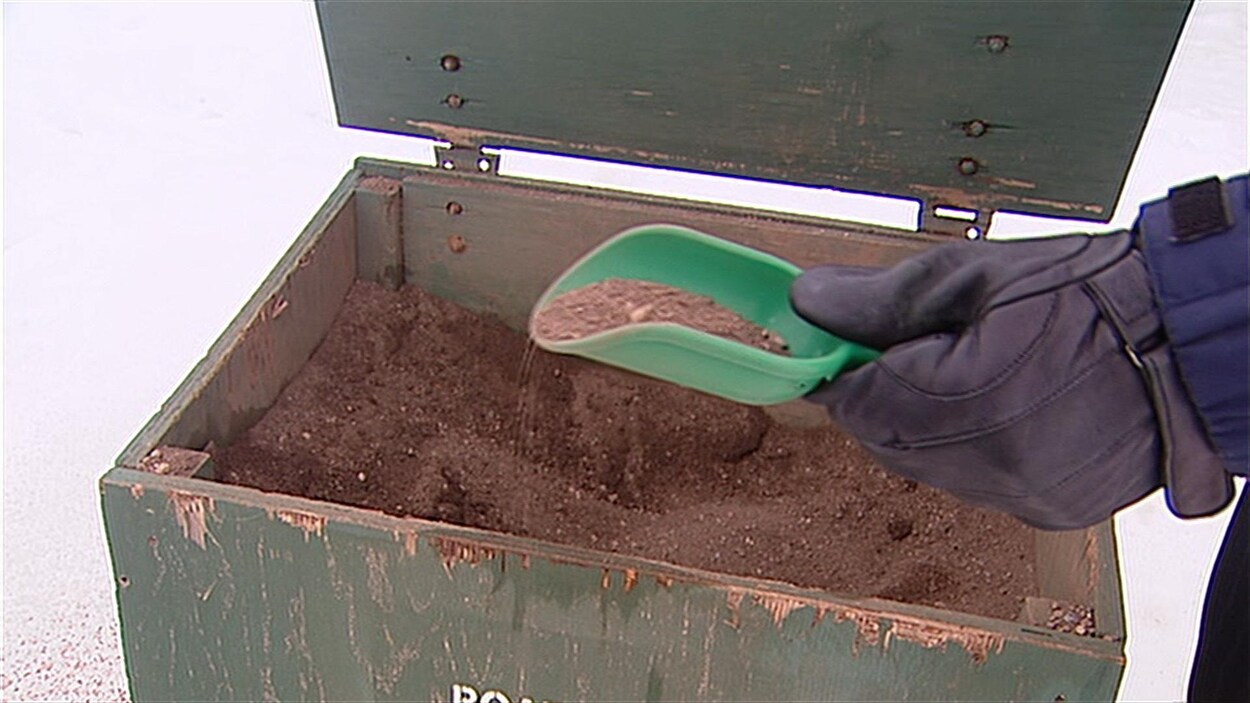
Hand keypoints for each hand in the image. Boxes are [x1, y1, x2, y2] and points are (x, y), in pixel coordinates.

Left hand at [790, 232, 1231, 529]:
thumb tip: (808, 303)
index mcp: (968, 400)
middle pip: (884, 440)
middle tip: (905, 345)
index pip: (856, 401)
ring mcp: (1023, 495)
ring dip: (919, 423)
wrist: (1192, 337)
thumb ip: (880, 298)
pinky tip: (999, 404)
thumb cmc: (1091, 292)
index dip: (838, 369)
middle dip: (878, 394)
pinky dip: (965, 448)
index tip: (835, 341)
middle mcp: (992, 465)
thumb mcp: (975, 275)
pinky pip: (974, 483)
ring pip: (925, 467)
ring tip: (965, 368)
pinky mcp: (1049, 510)